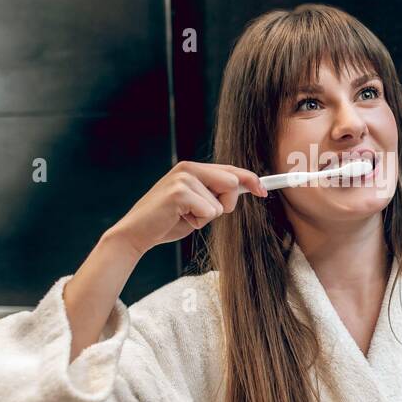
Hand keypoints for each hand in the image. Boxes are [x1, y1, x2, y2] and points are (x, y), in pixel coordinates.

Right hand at [110, 161, 266, 254]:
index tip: (264, 191)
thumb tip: (248, 187)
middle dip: (226, 204)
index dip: (251, 180)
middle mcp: (189, 168)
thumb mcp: (197, 205)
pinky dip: (198, 221)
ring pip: (221, 202)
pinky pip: (209, 211)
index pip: (231, 170)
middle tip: (200, 213)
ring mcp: (183, 178)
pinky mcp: (179, 192)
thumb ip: (216, 194)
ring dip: (207, 216)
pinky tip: (179, 218)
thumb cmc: (168, 221)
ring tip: (185, 216)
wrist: (136, 233)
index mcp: (194, 168)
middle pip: (233, 183)